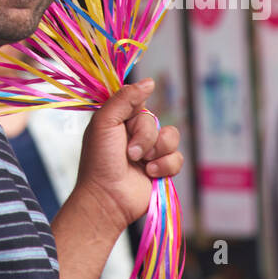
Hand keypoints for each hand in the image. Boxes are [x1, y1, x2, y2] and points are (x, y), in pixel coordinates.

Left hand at [76, 79, 182, 235]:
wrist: (107, 197)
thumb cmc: (100, 160)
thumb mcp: (105, 122)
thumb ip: (125, 98)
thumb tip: (149, 81)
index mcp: (121, 119)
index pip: (140, 102)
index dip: (137, 115)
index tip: (126, 125)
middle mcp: (136, 133)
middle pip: (156, 121)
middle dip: (145, 138)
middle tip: (130, 153)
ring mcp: (150, 151)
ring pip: (172, 137)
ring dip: (157, 152)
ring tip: (142, 164)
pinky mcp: (162, 169)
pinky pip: (177, 158)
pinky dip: (165, 166)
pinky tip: (150, 174)